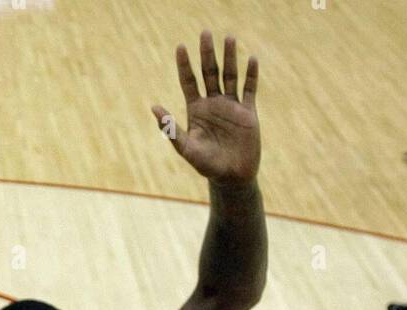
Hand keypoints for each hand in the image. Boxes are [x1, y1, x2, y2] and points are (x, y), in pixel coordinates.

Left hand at [152, 31, 259, 184]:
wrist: (232, 178)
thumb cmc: (208, 166)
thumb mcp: (187, 149)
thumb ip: (171, 129)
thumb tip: (153, 108)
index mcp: (197, 110)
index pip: (188, 81)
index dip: (184, 65)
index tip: (180, 47)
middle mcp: (213, 104)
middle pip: (209, 72)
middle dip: (207, 54)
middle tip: (205, 33)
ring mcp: (231, 106)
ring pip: (230, 76)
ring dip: (230, 58)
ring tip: (229, 38)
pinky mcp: (248, 113)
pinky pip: (249, 90)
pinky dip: (251, 75)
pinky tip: (252, 60)